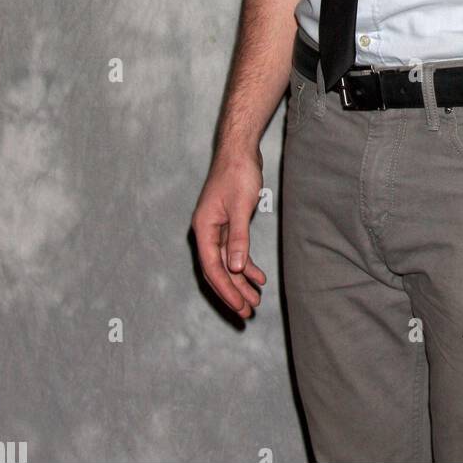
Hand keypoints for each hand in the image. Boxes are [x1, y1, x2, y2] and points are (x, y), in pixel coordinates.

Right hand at [191, 145, 266, 318]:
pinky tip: (258, 277)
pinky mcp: (227, 224)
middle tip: (248, 313)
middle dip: (233, 292)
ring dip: (241, 282)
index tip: (239, 307)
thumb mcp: (241, 205)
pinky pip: (234, 251)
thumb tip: (237, 268)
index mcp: (204, 228)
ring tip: (255, 300)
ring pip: (227, 263)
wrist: (239, 150)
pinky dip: (246, 265)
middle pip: (218, 270)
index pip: (212, 267)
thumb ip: (238, 237)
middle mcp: (206, 231)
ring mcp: (216, 228)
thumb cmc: (237, 172)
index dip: (226, 289)